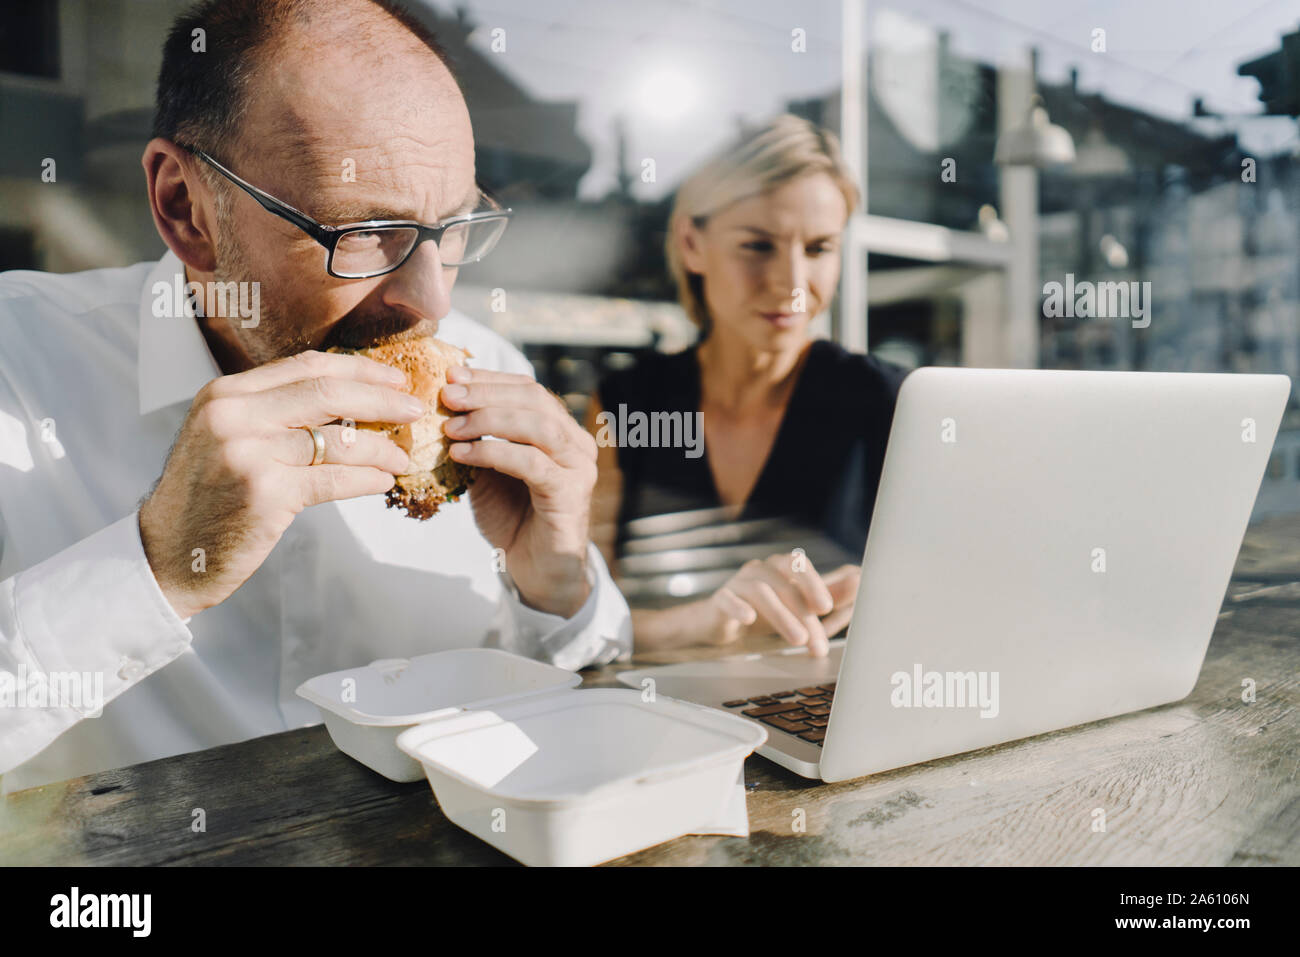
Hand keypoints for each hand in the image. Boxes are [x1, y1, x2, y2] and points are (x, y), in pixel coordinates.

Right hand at [139, 350, 418, 618]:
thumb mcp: (226, 436)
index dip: (358, 369)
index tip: (394, 379)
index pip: (306, 366)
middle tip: (414, 409)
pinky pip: (334, 480)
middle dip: (382, 399)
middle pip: (328, 393)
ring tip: (402, 457)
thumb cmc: (207, 495)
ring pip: (338, 440)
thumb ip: (273, 412)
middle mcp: (234, 416)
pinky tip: (383, 480)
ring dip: (381, 448)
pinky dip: (366, 478)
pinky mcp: (265, 494)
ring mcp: (248, 454)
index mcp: (226, 393)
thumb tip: (349, 398)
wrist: (168, 553)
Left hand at [440, 365, 596, 617]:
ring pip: (537, 425)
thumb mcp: (488, 471)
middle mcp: (576, 442)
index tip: (450, 376)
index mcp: (560, 429)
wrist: (537, 570)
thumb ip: (477, 440)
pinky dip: (494, 453)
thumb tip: (442, 407)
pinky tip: (462, 455)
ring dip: (488, 420)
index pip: (527, 389)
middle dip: (486, 393)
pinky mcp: (571, 493)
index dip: (489, 378)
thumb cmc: (513, 518)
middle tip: (447, 396)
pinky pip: (531, 462)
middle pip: (533, 399)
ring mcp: (578, 467)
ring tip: (451, 427)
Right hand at [706, 555, 860, 655]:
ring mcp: (737, 584)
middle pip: (783, 585)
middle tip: (816, 643)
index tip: (826, 607)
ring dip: (781, 617)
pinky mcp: (718, 601)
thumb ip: (829, 593)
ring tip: (798, 640)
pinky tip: (748, 619)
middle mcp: (759, 571)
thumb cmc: (764, 612)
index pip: (798, 565)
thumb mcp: (799, 606)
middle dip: (803, 615)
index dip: (812, 582)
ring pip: (760, 592)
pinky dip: (737, 606)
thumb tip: (859, 578)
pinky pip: (727, 599)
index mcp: (780, 568)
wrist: (720, 624)